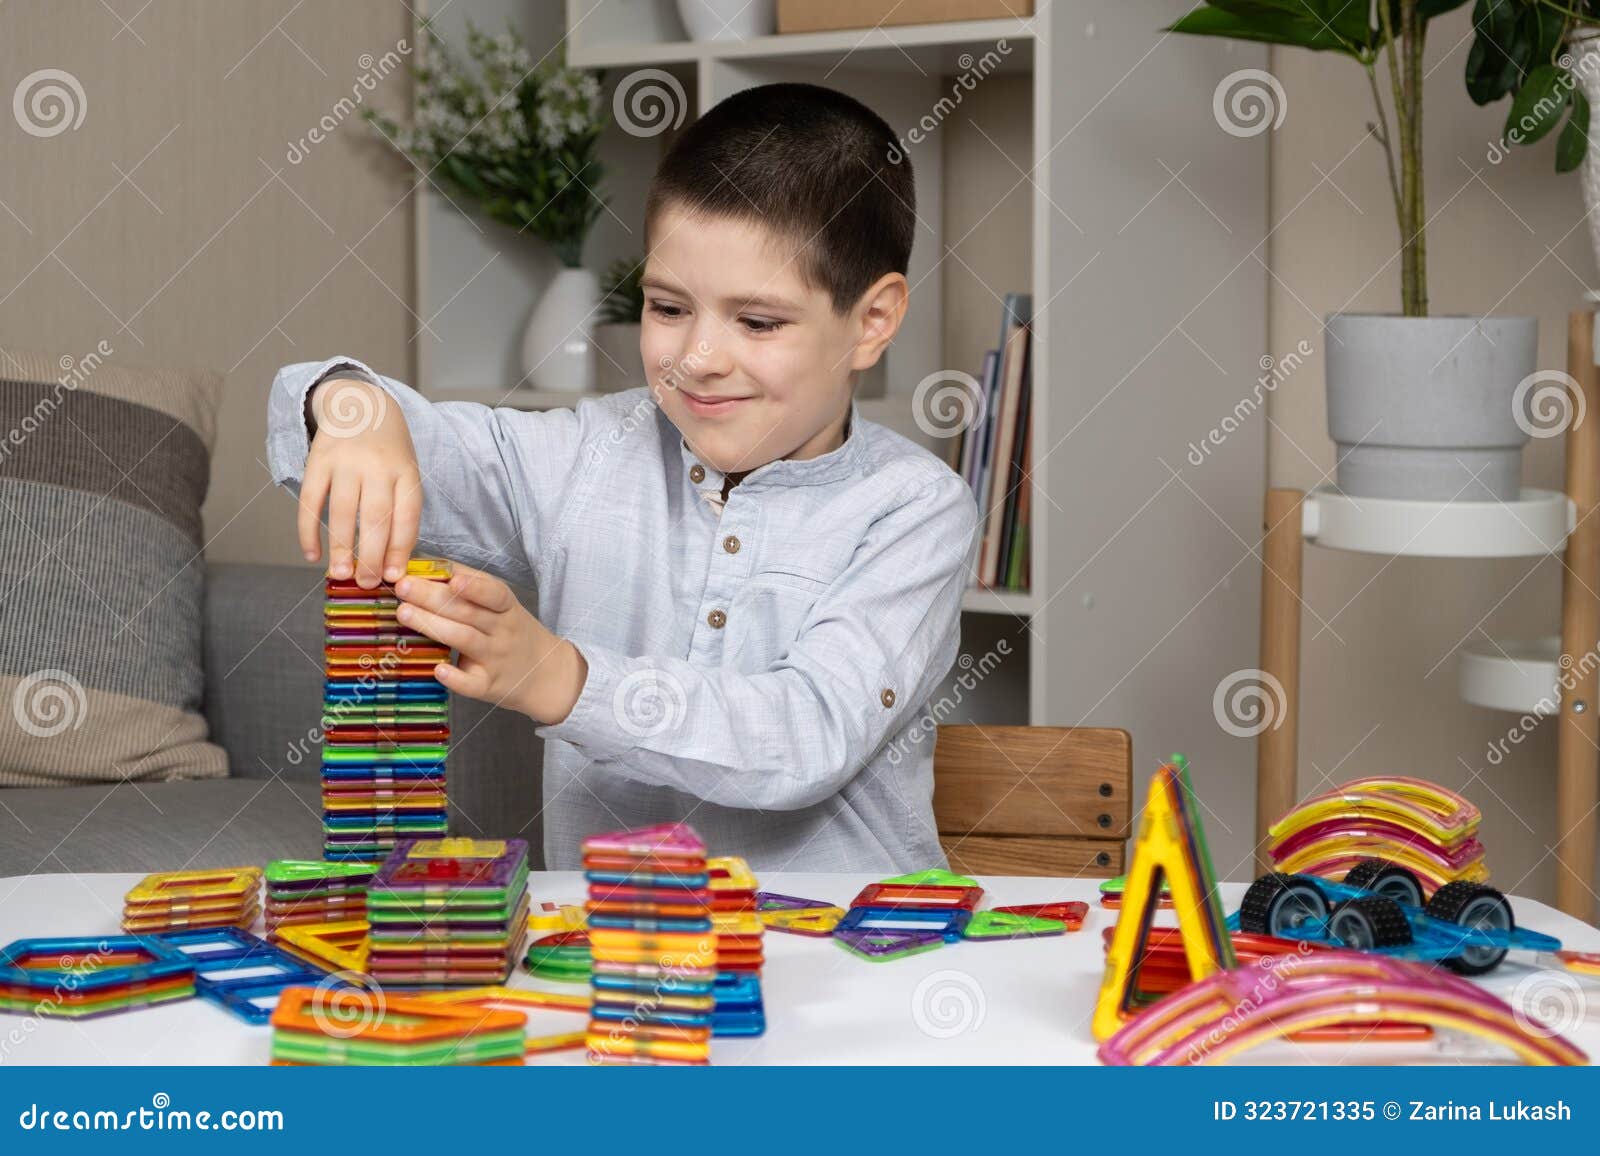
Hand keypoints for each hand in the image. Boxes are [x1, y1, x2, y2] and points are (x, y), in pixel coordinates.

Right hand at [298, 377, 421, 587]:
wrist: (360, 403)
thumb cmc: (388, 451)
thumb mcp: (405, 472)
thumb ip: (400, 510)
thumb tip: (390, 562)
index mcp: (406, 472)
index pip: (407, 515)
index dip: (400, 548)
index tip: (394, 576)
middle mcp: (378, 466)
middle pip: (376, 516)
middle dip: (371, 554)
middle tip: (365, 583)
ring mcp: (347, 462)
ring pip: (343, 511)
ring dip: (340, 547)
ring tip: (341, 574)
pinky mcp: (318, 460)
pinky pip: (310, 500)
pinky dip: (308, 530)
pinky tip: (311, 554)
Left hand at [394, 563, 586, 724]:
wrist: (544, 674)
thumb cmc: (512, 632)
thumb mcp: (502, 605)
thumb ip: (470, 585)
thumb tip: (426, 565)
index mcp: (506, 608)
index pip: (493, 593)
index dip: (474, 586)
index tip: (452, 578)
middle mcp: (502, 632)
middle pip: (468, 613)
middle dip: (433, 599)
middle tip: (403, 588)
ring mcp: (495, 660)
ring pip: (465, 640)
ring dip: (433, 626)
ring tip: (404, 614)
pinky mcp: (489, 686)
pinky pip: (472, 683)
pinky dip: (455, 678)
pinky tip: (438, 669)